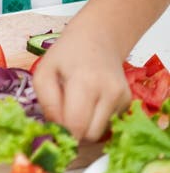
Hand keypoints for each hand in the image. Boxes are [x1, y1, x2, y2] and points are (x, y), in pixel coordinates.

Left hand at [32, 22, 130, 140]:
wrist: (98, 37)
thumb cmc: (66, 54)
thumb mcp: (44, 72)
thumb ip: (47, 103)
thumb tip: (58, 130)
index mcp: (85, 82)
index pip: (77, 126)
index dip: (63, 133)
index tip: (54, 127)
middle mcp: (110, 92)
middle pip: (90, 135)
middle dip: (74, 131)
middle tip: (64, 115)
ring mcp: (123, 98)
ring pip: (100, 133)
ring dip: (86, 126)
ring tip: (78, 104)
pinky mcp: (128, 102)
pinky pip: (108, 124)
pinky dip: (96, 119)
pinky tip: (91, 100)